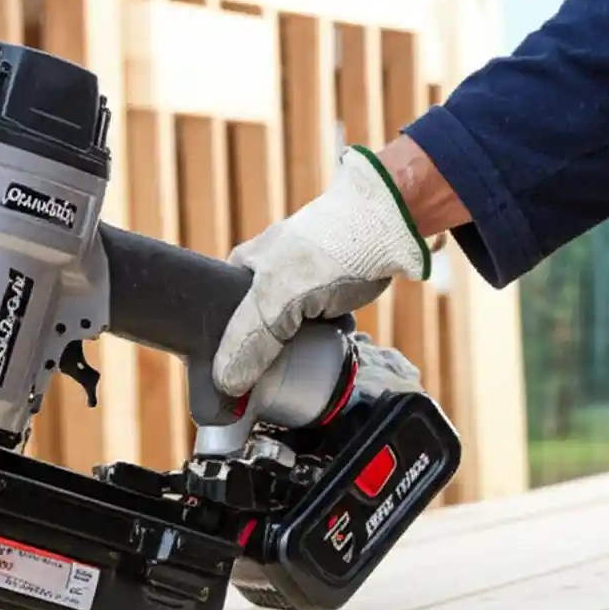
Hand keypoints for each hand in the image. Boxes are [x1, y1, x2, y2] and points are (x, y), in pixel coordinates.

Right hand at [212, 145, 431, 396]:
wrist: (390, 224)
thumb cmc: (327, 250)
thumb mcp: (277, 297)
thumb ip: (250, 340)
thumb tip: (227, 384)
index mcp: (241, 267)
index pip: (218, 317)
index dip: (221, 350)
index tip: (231, 382)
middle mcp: (268, 273)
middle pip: (255, 329)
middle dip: (264, 355)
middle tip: (269, 382)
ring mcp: (303, 282)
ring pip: (289, 331)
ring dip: (297, 350)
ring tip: (303, 367)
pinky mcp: (334, 290)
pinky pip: (320, 326)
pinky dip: (324, 339)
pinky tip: (329, 348)